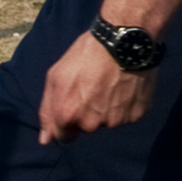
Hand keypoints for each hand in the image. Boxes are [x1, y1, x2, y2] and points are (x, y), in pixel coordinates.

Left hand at [38, 30, 157, 144]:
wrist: (125, 40)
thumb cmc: (87, 55)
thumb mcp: (56, 76)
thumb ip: (47, 110)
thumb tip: (45, 140)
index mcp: (68, 115)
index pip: (63, 136)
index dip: (68, 119)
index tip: (75, 103)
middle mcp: (91, 123)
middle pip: (87, 127)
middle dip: (89, 114)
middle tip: (95, 88)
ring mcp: (116, 120)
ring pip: (109, 121)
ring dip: (109, 109)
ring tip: (113, 84)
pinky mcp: (137, 114)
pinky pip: (128, 116)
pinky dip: (127, 105)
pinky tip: (127, 86)